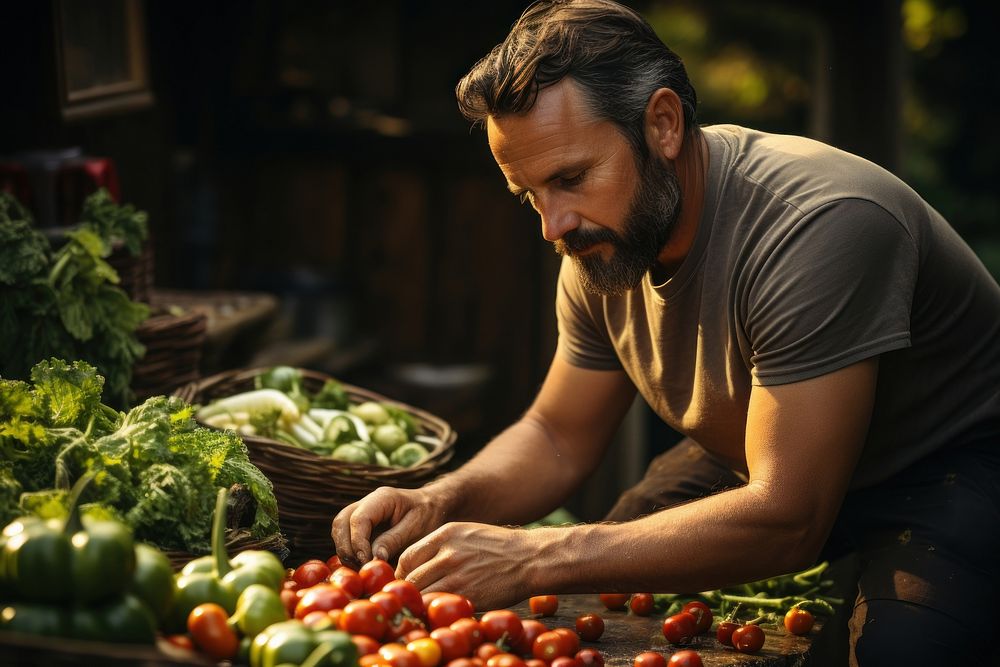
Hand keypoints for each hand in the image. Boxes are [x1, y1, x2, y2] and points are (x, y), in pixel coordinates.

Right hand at [331, 485, 450, 565]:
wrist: (433, 508)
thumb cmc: (428, 516)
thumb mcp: (417, 528)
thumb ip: (394, 540)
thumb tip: (374, 558)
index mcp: (382, 498)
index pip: (359, 518)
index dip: (358, 542)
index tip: (366, 561)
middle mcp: (367, 502)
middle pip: (341, 522)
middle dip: (346, 547)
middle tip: (359, 567)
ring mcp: (361, 512)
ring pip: (339, 529)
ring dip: (345, 550)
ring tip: (359, 568)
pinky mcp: (360, 525)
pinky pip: (345, 536)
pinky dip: (348, 551)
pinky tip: (359, 565)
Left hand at [397, 522, 547, 610]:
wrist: (529, 558)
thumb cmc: (497, 547)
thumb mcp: (465, 533)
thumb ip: (439, 546)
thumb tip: (414, 566)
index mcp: (445, 534)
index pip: (407, 557)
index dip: (401, 573)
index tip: (405, 582)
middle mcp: (447, 554)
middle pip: (410, 578)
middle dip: (407, 592)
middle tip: (410, 600)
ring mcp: (458, 576)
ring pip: (422, 595)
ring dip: (420, 604)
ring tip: (423, 608)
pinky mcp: (468, 595)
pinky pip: (441, 607)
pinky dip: (436, 612)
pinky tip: (441, 612)